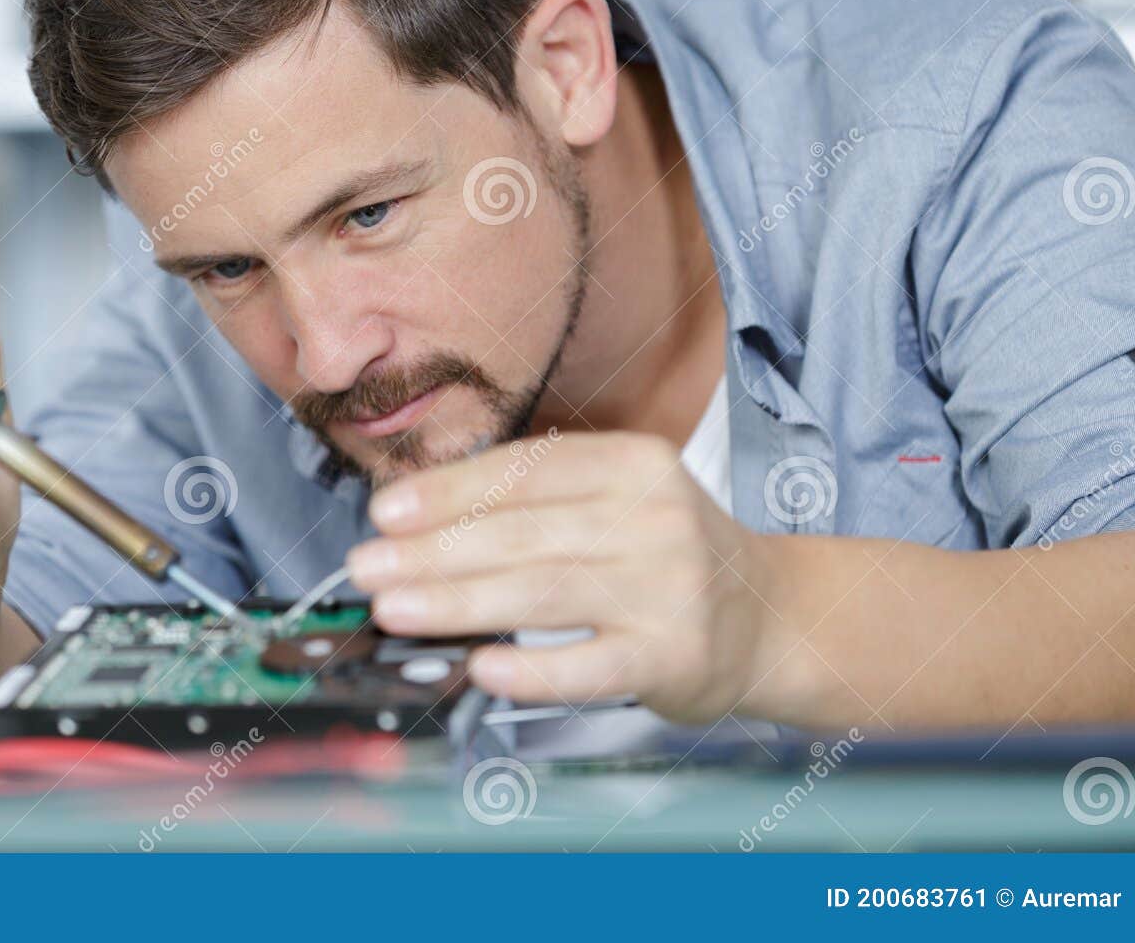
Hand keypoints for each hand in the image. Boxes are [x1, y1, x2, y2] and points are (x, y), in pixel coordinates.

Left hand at [346, 430, 787, 722]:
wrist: (768, 616)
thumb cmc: (664, 554)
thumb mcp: (617, 499)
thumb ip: (534, 502)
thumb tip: (418, 520)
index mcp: (633, 463)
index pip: (525, 471)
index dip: (449, 492)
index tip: (385, 512)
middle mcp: (655, 518)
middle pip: (522, 534)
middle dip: (432, 551)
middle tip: (366, 568)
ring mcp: (667, 588)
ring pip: (542, 592)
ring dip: (456, 601)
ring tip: (393, 609)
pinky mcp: (673, 656)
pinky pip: (588, 665)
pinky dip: (530, 669)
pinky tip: (479, 668)